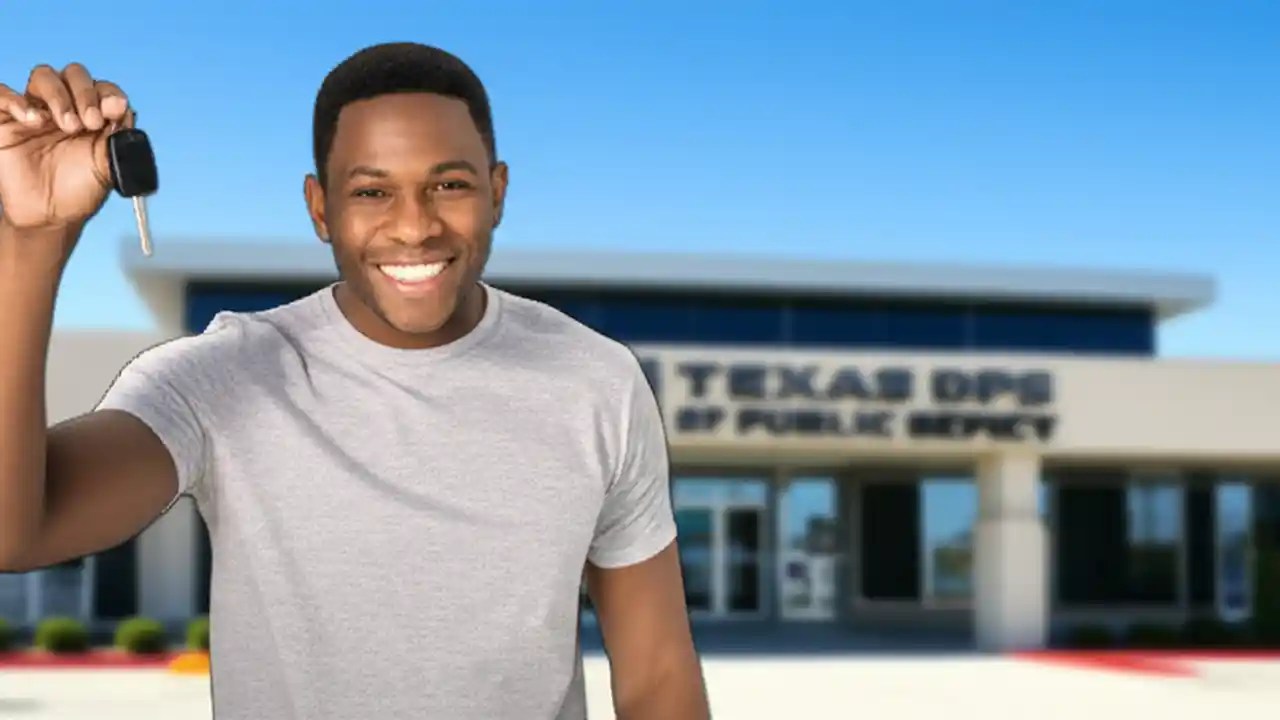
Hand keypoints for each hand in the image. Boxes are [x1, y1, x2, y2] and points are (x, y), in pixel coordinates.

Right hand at [0, 63, 134, 232]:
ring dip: (59, 95)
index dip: (109, 94)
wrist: (50, 216)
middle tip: (90, 123)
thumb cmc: (79, 190)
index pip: (102, 87)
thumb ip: (119, 139)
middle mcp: (66, 107)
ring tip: (68, 125)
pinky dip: (16, 101)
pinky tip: (33, 120)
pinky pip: (3, 95)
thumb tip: (127, 112)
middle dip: (85, 93)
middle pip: (74, 74)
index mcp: (93, 115)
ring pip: (44, 76)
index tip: (114, 111)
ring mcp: (36, 111)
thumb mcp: (108, 167)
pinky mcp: (6, 121)